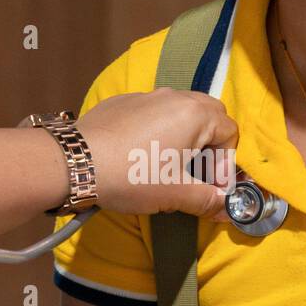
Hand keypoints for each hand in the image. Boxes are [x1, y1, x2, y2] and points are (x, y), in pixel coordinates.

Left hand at [78, 90, 238, 218]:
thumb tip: (225, 210)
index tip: (213, 189)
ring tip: (171, 166)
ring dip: (185, 136)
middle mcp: (174, 97)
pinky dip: (158, 130)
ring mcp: (146, 96)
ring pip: (180, 111)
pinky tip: (141, 156)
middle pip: (209, 114)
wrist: (75, 163)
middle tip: (198, 173)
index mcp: (195, 114)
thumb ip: (207, 200)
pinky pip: (152, 112)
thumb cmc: (132, 176)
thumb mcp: (175, 194)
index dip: (226, 165)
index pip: (230, 133)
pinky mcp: (122, 102)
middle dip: (211, 144)